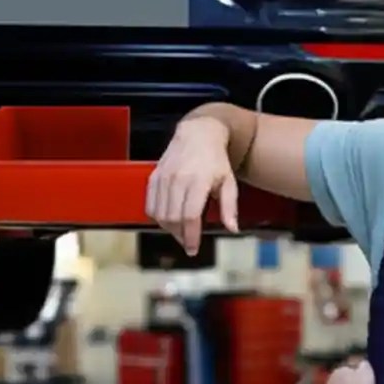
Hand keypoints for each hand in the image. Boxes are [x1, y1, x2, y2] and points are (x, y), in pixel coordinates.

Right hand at [146, 117, 240, 254]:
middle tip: (189, 243)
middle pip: (173, 218)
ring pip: (160, 214)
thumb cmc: (216, 161)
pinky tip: (169, 220)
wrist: (198, 135)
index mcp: (198, 181)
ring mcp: (163, 177)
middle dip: (180, 236)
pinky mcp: (154, 177)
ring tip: (181, 233)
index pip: (190, 216)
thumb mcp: (229, 182)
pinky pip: (150, 205)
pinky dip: (158, 217)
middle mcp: (177, 179)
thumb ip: (230, 207)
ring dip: (169, 229)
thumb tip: (233, 230)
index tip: (193, 249)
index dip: (191, 236)